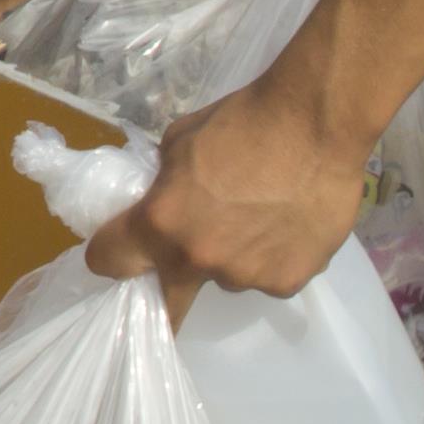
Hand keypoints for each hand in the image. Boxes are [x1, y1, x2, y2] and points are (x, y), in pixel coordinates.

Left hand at [82, 73, 371, 315]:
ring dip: (235, 257)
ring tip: (262, 216)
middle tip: (180, 275)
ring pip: (230, 277)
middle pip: (169, 304)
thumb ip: (165, 183)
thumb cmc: (243, 119)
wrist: (315, 122)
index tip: (117, 252)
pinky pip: (271, 276)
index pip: (107, 260)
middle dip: (168, 294)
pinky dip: (276, 256)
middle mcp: (198, 259)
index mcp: (160, 223)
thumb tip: (164, 196)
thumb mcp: (179, 141)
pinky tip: (290, 223)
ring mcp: (246, 276)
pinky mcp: (288, 281)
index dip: (109, 254)